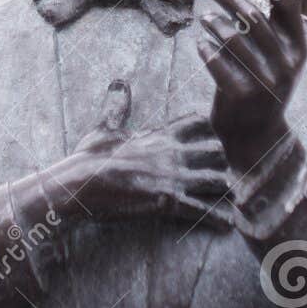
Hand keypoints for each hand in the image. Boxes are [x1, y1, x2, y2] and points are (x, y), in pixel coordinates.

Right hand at [57, 81, 233, 227]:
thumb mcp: (105, 128)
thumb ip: (118, 107)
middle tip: (220, 174)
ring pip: (216, 179)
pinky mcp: (167, 202)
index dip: (208, 132)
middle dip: (221, 163)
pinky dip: (216, 218)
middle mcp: (171, 153)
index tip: (209, 142)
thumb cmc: (89, 158)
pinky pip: (202, 210)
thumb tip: (119, 83)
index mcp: (159, 135)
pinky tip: (226, 224)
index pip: (199, 122)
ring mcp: (172, 177)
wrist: (79, 184)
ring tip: (227, 200)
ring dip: (222, 190)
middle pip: (217, 150)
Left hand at [197, 0, 306, 173]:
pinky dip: (209, 52)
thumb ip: (285, 15)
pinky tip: (200, 44)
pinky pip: (222, 67)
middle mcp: (287, 62)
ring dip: (216, 24)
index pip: (287, 1)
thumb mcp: (282, 50)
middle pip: (254, 16)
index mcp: (297, 45)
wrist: (257, 136)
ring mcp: (267, 81)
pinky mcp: (245, 98)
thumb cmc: (264, 81)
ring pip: (237, 40)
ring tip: (203, 17)